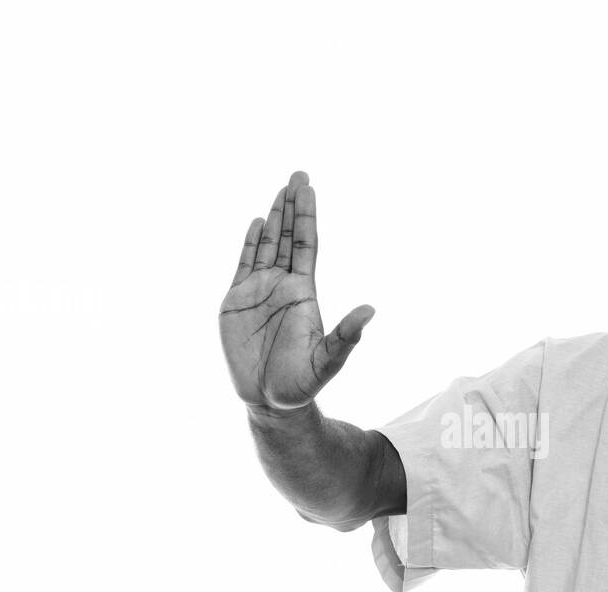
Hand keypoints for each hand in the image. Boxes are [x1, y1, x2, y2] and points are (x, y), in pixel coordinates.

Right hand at [219, 170, 374, 410]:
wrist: (269, 402)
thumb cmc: (301, 386)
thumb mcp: (327, 362)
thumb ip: (346, 337)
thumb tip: (371, 310)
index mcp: (304, 294)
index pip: (307, 245)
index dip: (308, 217)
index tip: (309, 189)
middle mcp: (283, 286)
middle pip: (289, 237)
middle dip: (293, 206)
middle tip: (298, 174)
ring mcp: (259, 292)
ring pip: (267, 245)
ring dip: (273, 217)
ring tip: (280, 189)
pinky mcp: (236, 302)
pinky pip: (243, 265)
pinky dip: (250, 243)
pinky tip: (256, 222)